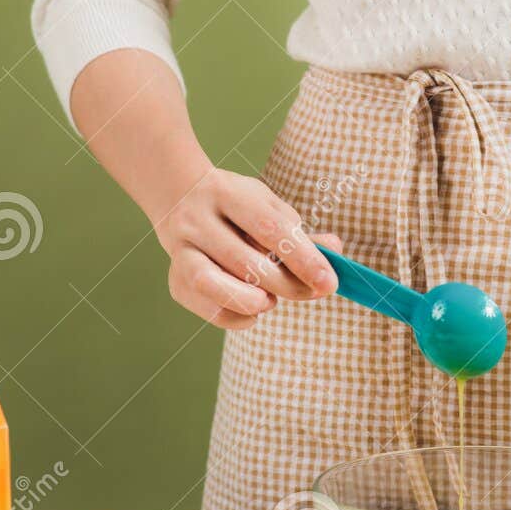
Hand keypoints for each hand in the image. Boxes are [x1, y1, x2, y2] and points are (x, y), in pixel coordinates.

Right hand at [154, 168, 339, 329]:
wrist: (179, 196)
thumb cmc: (237, 207)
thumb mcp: (267, 207)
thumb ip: (299, 234)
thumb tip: (335, 250)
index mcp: (227, 193)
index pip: (269, 228)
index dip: (303, 258)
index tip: (329, 282)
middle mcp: (197, 219)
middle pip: (245, 261)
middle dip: (286, 285)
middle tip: (311, 292)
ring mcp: (181, 249)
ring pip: (212, 283)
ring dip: (253, 299)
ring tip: (270, 299)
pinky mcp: (175, 278)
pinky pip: (206, 307)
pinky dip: (236, 316)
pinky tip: (254, 309)